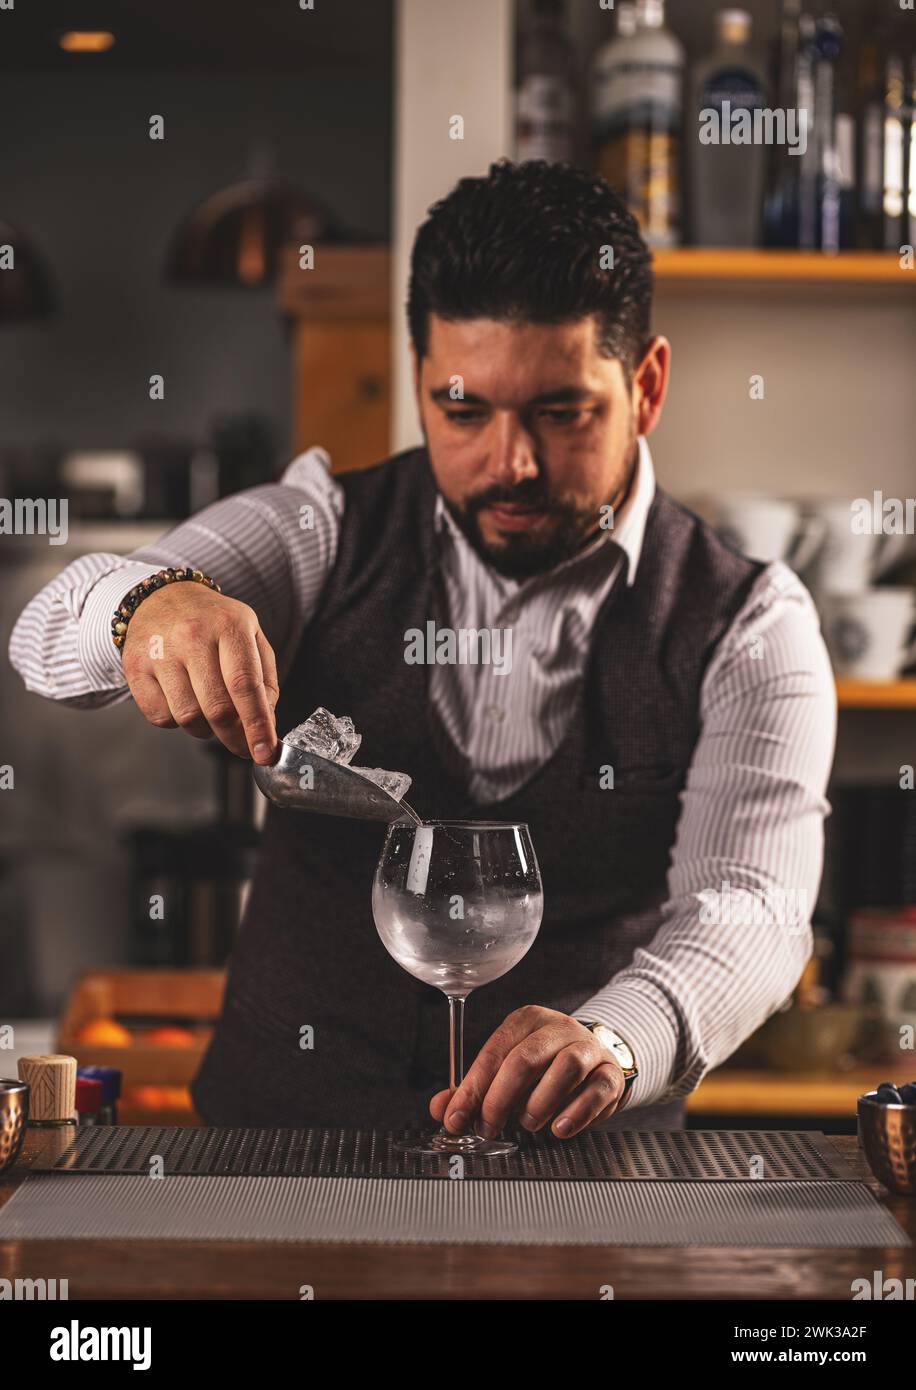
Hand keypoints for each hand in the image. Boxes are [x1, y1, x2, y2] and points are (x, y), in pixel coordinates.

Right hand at [121, 580, 278, 762]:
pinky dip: (176, 721)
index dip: (257, 725)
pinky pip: (160, 717)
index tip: (264, 753)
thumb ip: (264, 680)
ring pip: (188, 717)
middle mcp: (192, 635)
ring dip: (205, 729)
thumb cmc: (213, 623)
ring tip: (209, 711)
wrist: (161, 598)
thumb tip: (266, 725)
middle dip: (234, 737)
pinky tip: (182, 699)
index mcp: (229, 625)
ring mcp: (160, 651)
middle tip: (243, 746)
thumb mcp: (251, 636)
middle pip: (217, 708)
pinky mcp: (134, 666)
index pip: (245, 685)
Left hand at [429, 1006, 627, 1140]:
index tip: (457, 1119)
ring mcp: (587, 1047)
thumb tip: (443, 1109)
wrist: (596, 1060)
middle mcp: (558, 1027)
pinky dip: (577, 1112)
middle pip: (525, 1058)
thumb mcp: (507, 1071)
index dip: (472, 1089)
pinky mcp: (610, 1072)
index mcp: (526, 1020)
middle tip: (489, 1126)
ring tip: (529, 1123)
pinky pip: (596, 1089)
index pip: (494, 1051)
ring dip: (540, 1103)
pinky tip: (559, 1128)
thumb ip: (474, 1090)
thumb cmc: (545, 1067)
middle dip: (500, 1099)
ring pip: (565, 1068)